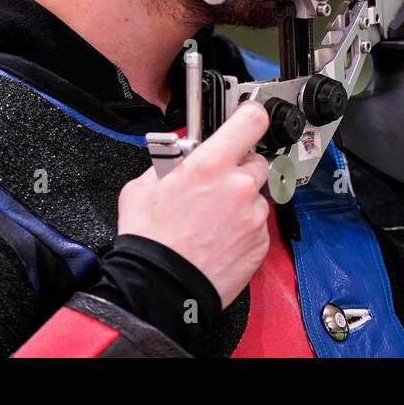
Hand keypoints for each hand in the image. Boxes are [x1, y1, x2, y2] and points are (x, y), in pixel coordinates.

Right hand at [117, 101, 271, 307]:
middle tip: (217, 183)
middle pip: (257, 160)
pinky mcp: (260, 242)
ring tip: (214, 218)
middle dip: (239, 168)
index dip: (250, 116)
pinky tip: (220, 237)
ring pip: (258, 195)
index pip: (252, 120)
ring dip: (242, 201)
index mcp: (211, 164)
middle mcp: (239, 185)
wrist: (160, 288)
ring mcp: (253, 215)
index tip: (247, 118)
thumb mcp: (143, 185)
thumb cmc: (150, 240)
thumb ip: (168, 162)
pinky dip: (245, 227)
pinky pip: (259, 225)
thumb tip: (180, 154)